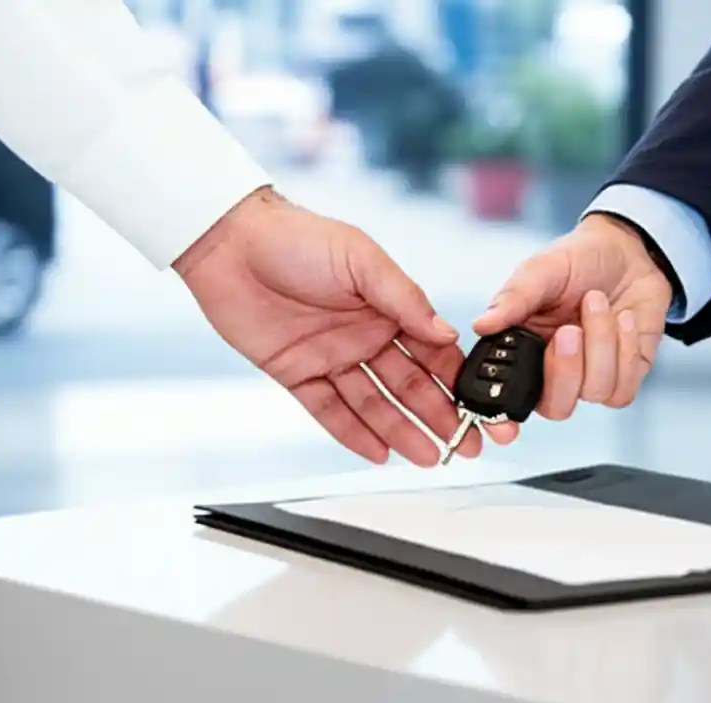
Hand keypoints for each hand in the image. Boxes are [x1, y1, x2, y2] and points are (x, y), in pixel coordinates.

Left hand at [175, 187, 514, 465]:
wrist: (229, 244)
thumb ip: (405, 299)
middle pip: (410, 385)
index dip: (457, 381)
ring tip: (430, 457)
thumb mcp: (361, 260)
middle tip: (465, 445)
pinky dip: (354, 433)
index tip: (481, 407)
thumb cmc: (296, 236)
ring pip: (375, 404)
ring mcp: (332, 357)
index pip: (432, 352)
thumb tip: (447, 333)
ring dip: (403, 431)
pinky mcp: (298, 373)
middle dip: (440, 416)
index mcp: (387, 306)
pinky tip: (380, 452)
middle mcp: (364, 335)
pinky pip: (330, 410)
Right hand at [473, 213, 673, 418]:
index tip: (508, 418)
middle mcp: (554, 373)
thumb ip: (513, 299)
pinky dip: (626, 350)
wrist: (626, 250)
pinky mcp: (625, 376)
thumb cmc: (577, 261)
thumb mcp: (540, 270)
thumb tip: (481, 325)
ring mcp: (591, 377)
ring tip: (598, 301)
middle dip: (566, 369)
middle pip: (556, 407)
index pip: (508, 399)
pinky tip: (624, 318)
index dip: (503, 418)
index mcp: (523, 353)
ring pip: (595, 391)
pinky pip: (624, 388)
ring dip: (601, 343)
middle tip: (569, 329)